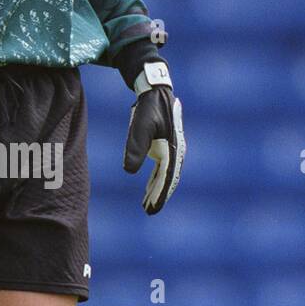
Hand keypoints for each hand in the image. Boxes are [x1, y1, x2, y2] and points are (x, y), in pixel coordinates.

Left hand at [123, 61, 184, 213]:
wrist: (156, 93)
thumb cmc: (148, 110)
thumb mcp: (140, 127)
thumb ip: (136, 148)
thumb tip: (129, 171)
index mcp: (172, 149)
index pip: (166, 177)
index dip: (159, 194)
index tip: (152, 208)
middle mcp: (175, 152)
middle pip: (168, 179)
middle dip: (159, 196)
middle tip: (149, 212)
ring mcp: (171, 150)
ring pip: (165, 176)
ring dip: (157, 190)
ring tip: (147, 206)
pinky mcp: (164, 148)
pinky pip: (162, 169)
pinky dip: (155, 180)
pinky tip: (148, 189)